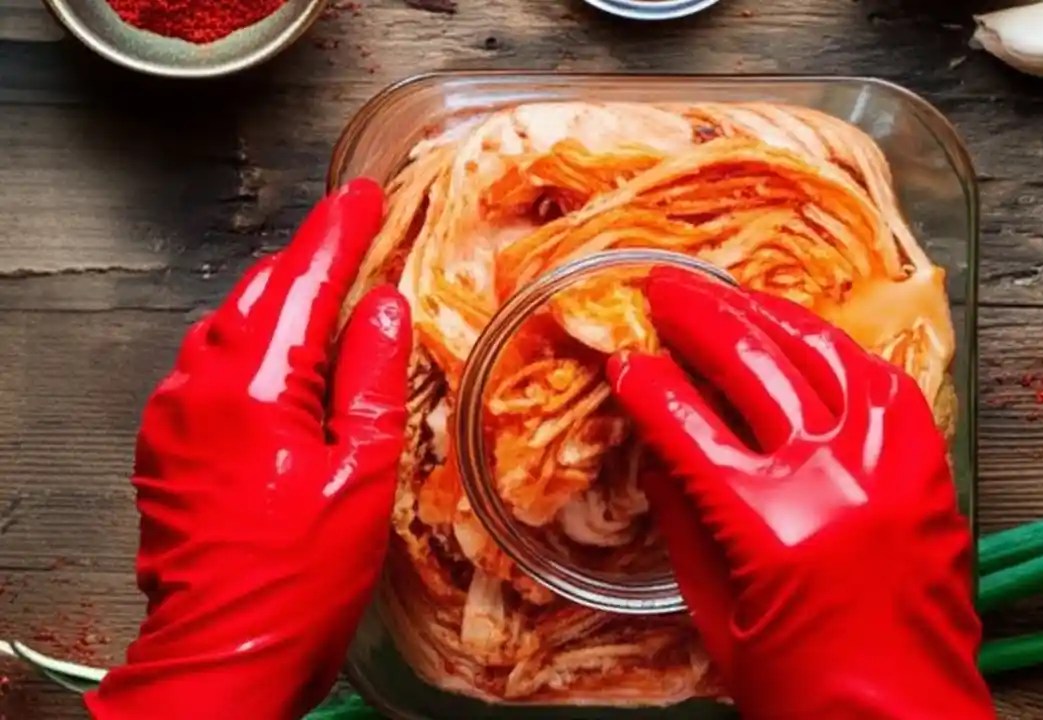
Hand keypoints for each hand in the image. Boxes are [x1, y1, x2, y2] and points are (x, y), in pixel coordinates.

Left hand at [85, 180, 409, 719]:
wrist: (222, 656)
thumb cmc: (297, 581)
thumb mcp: (361, 476)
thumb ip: (370, 378)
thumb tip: (383, 307)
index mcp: (254, 386)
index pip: (302, 279)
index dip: (337, 230)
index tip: (360, 193)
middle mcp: (199, 386)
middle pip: (260, 294)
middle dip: (310, 262)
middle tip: (358, 240)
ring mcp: (174, 415)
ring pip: (232, 327)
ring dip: (283, 305)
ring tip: (334, 303)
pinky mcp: (166, 445)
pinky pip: (210, 368)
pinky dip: (254, 349)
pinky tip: (288, 368)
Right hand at [608, 269, 993, 719]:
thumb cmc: (802, 696)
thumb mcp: (717, 617)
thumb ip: (684, 520)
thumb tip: (658, 445)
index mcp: (769, 528)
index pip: (687, 425)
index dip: (647, 385)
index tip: (624, 360)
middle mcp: (834, 481)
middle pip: (753, 366)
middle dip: (698, 318)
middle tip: (663, 289)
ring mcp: (891, 467)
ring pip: (824, 355)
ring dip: (768, 316)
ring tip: (727, 295)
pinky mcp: (929, 471)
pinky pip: (884, 385)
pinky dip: (840, 354)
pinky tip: (807, 338)